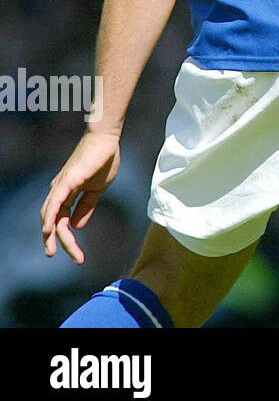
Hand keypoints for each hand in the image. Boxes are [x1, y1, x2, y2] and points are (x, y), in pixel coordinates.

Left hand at [41, 131, 121, 263]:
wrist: (107, 141)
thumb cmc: (104, 160)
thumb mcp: (97, 189)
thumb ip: (87, 207)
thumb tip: (78, 226)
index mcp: (67, 194)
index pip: (62, 221)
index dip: (69, 239)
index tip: (79, 256)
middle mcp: (59, 192)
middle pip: (54, 222)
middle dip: (59, 242)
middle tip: (73, 259)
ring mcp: (60, 187)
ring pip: (50, 216)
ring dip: (51, 235)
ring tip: (54, 251)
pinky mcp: (66, 181)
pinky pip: (54, 203)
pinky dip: (49, 218)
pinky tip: (48, 231)